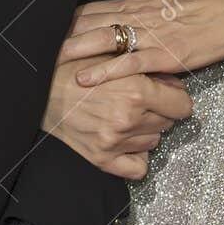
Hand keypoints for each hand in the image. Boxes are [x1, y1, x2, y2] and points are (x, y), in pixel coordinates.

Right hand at [42, 56, 192, 179]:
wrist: (40, 89)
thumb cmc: (73, 68)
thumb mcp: (113, 56)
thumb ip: (146, 66)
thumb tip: (173, 79)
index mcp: (136, 90)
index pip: (183, 105)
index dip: (176, 97)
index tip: (169, 94)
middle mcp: (129, 119)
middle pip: (169, 122)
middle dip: (160, 111)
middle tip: (142, 101)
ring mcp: (116, 141)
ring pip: (155, 142)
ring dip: (147, 130)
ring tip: (128, 116)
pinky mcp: (102, 158)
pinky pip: (138, 168)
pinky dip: (137, 156)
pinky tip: (127, 141)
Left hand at [58, 0, 223, 86]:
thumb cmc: (208, 11)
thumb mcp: (169, 8)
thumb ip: (144, 16)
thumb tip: (124, 27)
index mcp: (140, 3)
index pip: (93, 9)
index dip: (67, 21)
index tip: (43, 32)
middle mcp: (140, 14)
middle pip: (90, 21)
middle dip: (62, 35)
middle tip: (34, 50)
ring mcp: (152, 33)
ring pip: (103, 38)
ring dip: (73, 50)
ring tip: (47, 63)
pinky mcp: (166, 53)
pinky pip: (129, 62)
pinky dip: (104, 70)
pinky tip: (85, 78)